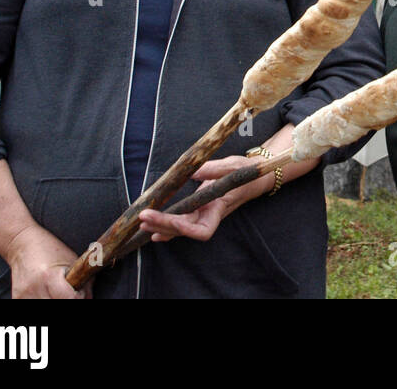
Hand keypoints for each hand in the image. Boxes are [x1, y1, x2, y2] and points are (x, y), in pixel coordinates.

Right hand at [4, 224, 89, 298]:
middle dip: (67, 301)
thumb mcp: (72, 261)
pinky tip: (46, 294)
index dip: (78, 297)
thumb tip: (88, 299)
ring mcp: (23, 296)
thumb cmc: (51, 250)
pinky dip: (44, 301)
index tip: (79, 293)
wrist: (22, 245)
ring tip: (57, 292)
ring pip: (45, 308)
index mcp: (49, 276)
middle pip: (57, 305)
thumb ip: (83, 282)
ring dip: (55, 301)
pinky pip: (35, 305)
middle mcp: (34, 288)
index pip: (69, 299)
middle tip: (69, 293)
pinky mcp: (17, 298)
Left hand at [137, 155, 257, 243]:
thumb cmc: (246, 172)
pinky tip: (152, 231)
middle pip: (184, 229)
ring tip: (142, 223)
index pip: (203, 229)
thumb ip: (214, 169)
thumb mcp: (233, 165)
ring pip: (180, 229)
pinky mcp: (199, 210)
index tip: (173, 221)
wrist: (254, 177)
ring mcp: (203, 214)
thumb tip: (192, 171)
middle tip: (144, 217)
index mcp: (219, 207)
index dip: (187, 229)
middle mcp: (210, 215)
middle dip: (163, 225)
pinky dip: (166, 228)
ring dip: (160, 227)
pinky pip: (181, 223)